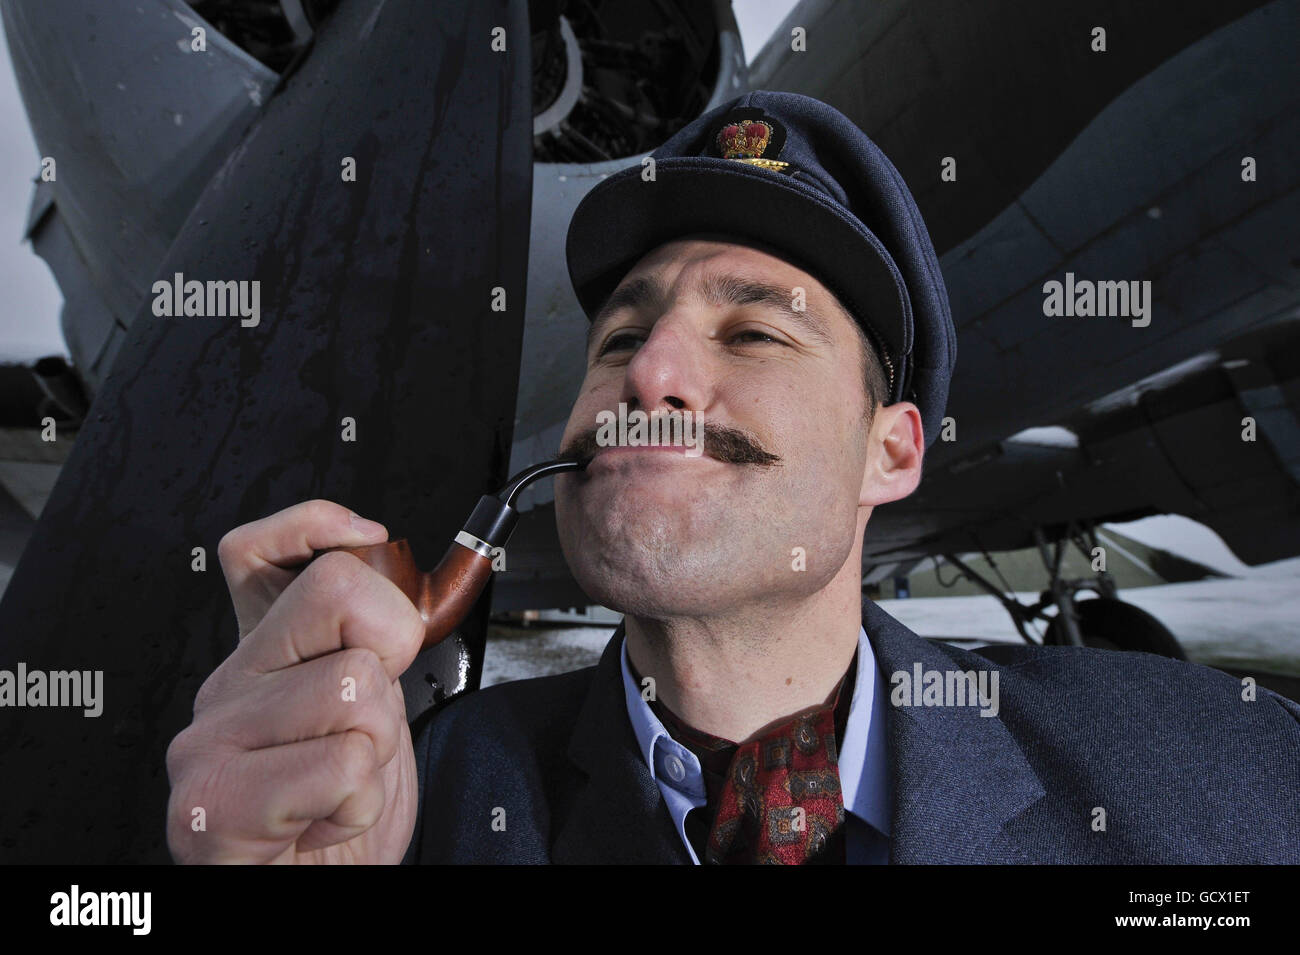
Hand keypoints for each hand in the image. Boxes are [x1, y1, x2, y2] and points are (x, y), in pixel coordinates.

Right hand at [166, 500, 424, 863]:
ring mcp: (209, 742)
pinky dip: (357, 802)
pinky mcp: (211, 806)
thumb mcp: (372, 710)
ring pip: (355, 688)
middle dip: (388, 663)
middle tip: (363, 727)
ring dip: (376, 752)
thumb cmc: (337, 814)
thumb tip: (391, 575)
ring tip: (338, 786)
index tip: (368, 538)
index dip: (316, 526)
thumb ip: (370, 645)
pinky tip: (321, 820)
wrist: (314, 892)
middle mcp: (227, 685)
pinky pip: (340, 765)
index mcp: (261, 656)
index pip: (255, 549)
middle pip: (338, 595)